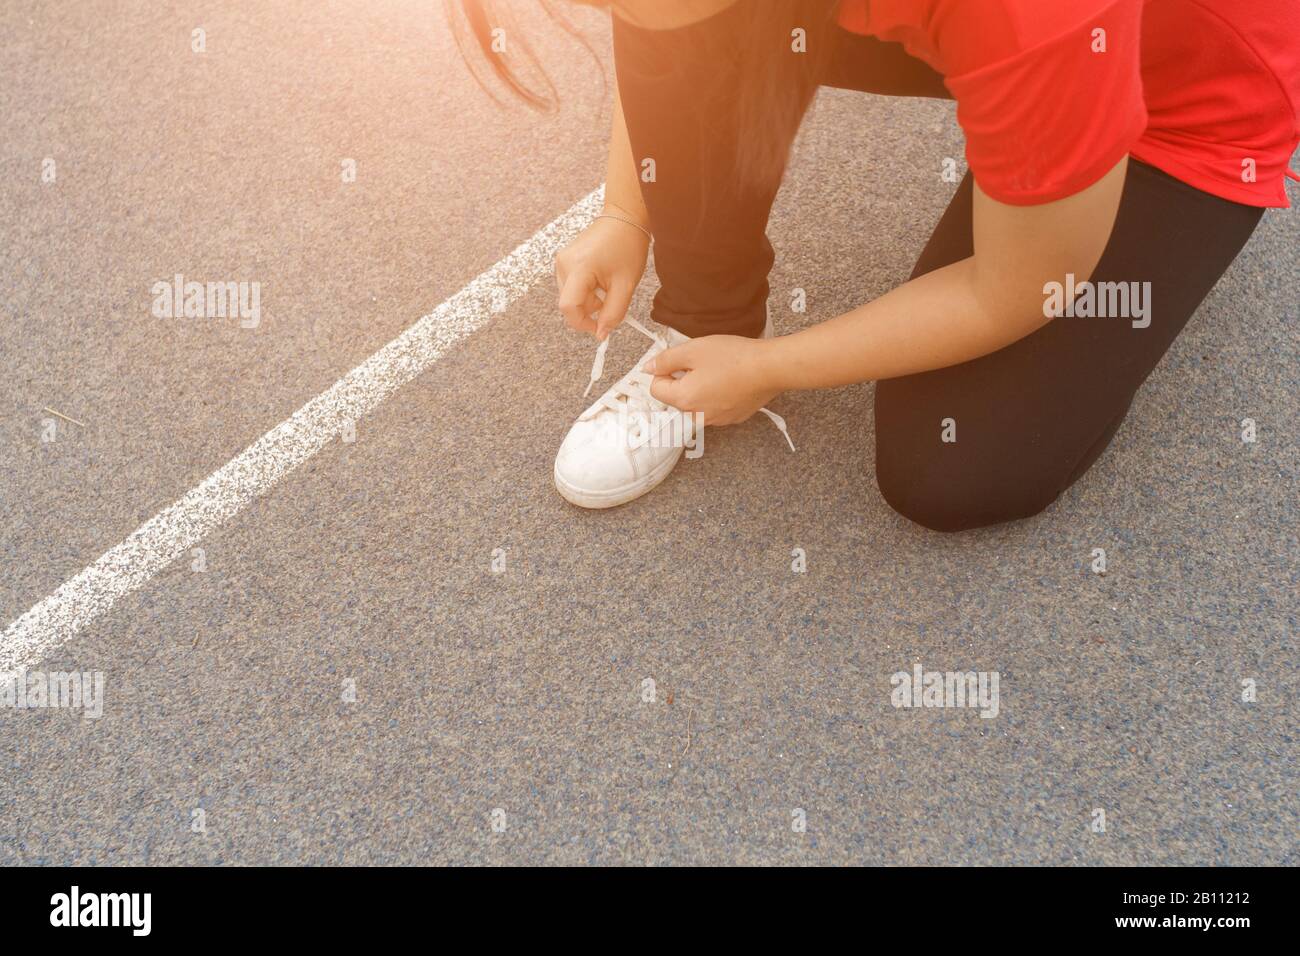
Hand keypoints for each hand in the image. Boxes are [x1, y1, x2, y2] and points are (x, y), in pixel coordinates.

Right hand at [554, 213, 649, 339]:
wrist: (624, 218)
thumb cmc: (627, 246)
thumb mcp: (626, 285)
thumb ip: (613, 313)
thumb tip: (602, 333)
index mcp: (578, 268)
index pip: (568, 307)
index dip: (583, 323)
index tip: (600, 328)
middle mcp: (564, 264)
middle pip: (569, 303)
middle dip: (590, 309)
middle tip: (611, 300)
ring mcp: (562, 260)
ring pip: (570, 296)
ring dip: (589, 300)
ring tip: (608, 285)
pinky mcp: (564, 259)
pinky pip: (571, 285)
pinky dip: (586, 290)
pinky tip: (601, 279)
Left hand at [644, 334, 780, 425]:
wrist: (770, 368)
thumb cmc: (733, 357)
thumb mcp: (693, 350)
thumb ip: (665, 360)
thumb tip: (648, 368)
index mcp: (683, 400)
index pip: (655, 389)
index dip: (663, 371)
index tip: (679, 360)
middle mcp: (697, 417)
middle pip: (676, 399)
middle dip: (682, 382)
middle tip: (700, 364)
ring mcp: (717, 420)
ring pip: (696, 404)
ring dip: (699, 390)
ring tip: (717, 372)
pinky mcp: (733, 418)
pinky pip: (714, 408)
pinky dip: (716, 396)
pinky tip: (730, 381)